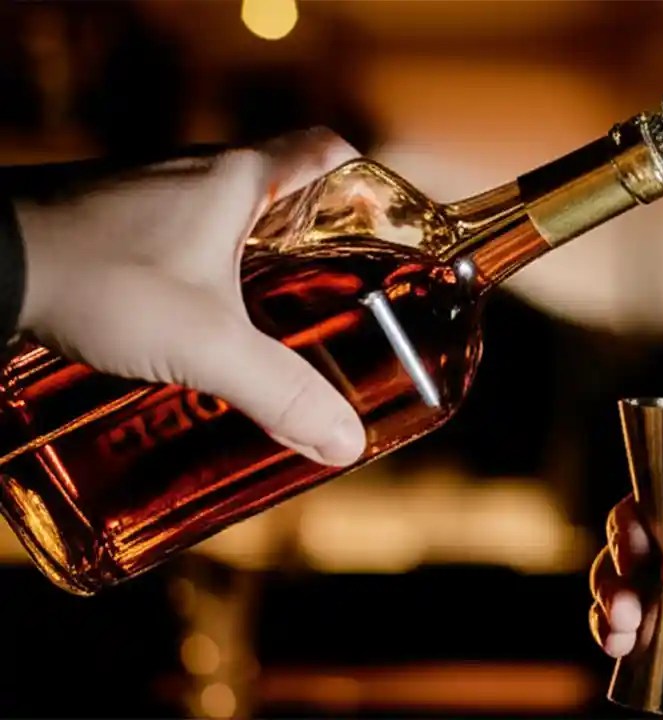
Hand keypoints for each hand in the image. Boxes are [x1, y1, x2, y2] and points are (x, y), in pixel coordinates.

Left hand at [11, 128, 364, 465]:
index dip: (363, 183)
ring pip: (226, 220)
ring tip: (271, 322)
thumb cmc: (96, 278)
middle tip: (337, 295)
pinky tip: (192, 325)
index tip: (381, 228)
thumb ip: (279, 392)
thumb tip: (344, 440)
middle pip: (281, 193)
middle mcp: (195, 173)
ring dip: (253, 264)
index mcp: (236, 177)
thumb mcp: (204, 345)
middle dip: (315, 243)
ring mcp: (149, 196)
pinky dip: (200, 275)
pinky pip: (178, 239)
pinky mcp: (110, 223)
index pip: (324, 150)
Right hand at [589, 496, 662, 719]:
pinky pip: (662, 677)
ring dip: (615, 617)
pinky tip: (633, 665)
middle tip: (623, 603)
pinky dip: (635, 669)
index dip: (643, 519)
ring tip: (620, 631)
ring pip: (644, 617)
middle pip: (647, 565)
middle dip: (617, 574)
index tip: (631, 540)